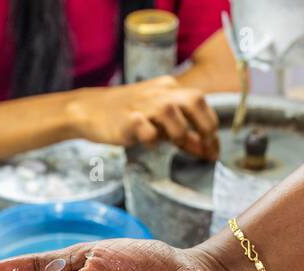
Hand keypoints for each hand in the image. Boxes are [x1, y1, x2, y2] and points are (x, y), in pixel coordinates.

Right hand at [66, 77, 219, 159]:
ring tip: (177, 147)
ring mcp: (143, 104)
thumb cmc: (125, 114)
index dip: (211, 127)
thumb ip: (179, 126)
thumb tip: (203, 146)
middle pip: (194, 101)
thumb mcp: (155, 115)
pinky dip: (153, 142)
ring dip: (181, 135)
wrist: (89, 110)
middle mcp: (160, 92)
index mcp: (169, 88)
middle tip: (207, 150)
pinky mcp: (128, 119)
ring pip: (174, 115)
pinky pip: (148, 132)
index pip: (200, 102)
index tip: (214, 149)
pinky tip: (148, 145)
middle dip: (206, 127)